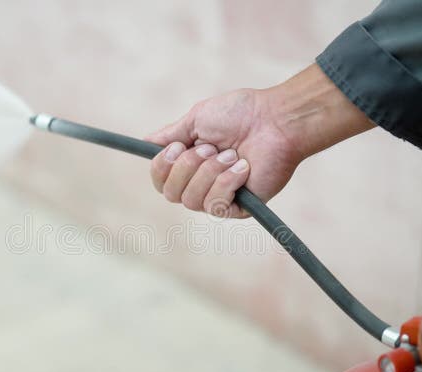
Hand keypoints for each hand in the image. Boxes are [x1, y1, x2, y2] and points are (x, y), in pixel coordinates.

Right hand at [146, 64, 373, 217]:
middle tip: (210, 147)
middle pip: (171, 194)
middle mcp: (201, 182)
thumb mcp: (197, 119)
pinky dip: (227, 182)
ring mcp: (219, 196)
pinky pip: (216, 205)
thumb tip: (146, 143)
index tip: (176, 147)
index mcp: (189, 163)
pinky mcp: (238, 207)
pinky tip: (242, 166)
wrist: (276, 121)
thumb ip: (171, 134)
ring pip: (192, 201)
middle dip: (187, 168)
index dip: (162, 166)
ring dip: (209, 172)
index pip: (160, 180)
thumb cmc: (241, 114)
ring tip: (231, 154)